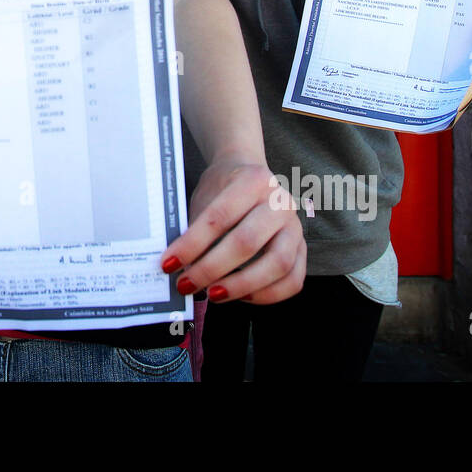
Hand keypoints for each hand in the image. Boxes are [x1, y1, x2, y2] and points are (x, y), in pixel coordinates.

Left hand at [161, 160, 305, 304]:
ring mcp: (295, 225)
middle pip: (247, 241)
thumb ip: (195, 229)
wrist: (250, 175)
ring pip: (277, 264)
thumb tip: (178, 268)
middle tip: (187, 284)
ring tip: (213, 294)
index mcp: (252, 180)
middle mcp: (279, 201)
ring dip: (241, 286)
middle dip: (212, 268)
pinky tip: (242, 297)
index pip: (219, 216)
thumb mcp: (205, 196)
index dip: (192, 244)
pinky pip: (293, 280)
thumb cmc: (223, 190)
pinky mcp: (303, 248)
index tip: (169, 262)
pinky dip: (267, 294)